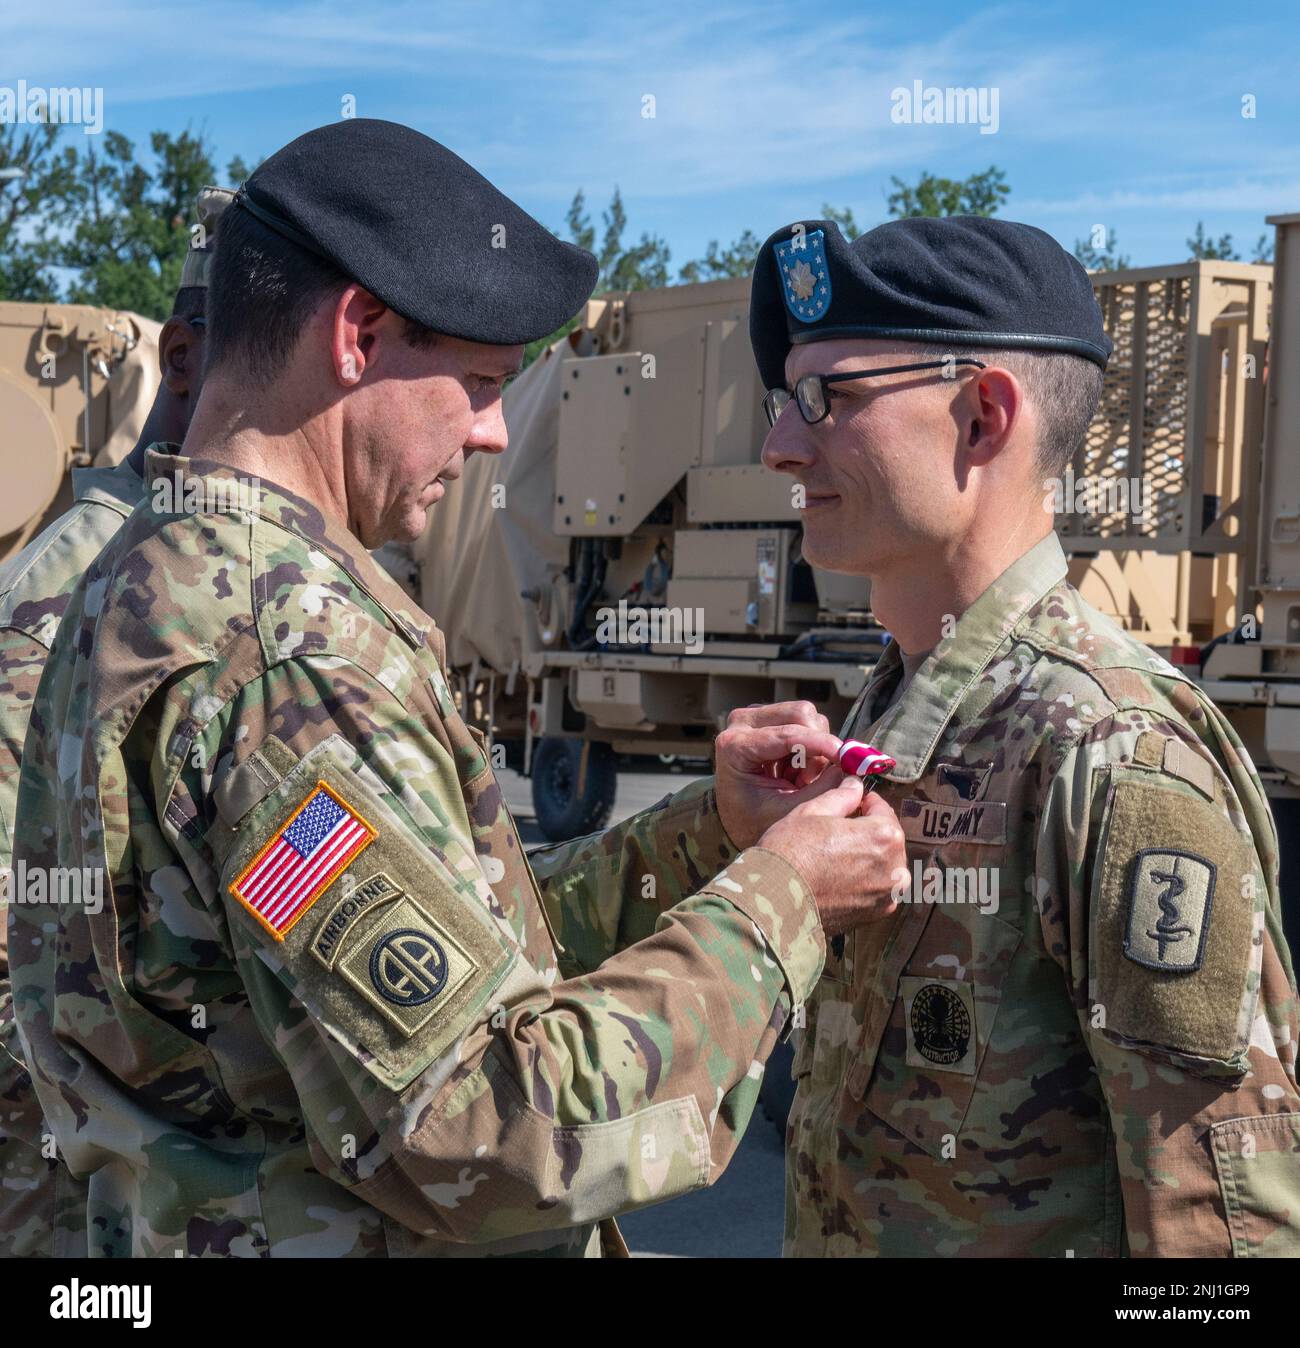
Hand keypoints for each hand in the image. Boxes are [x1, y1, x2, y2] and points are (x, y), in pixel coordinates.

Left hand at [713, 701, 843, 849]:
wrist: (736, 818)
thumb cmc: (753, 821)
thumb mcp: (786, 812)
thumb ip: (820, 790)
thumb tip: (850, 768)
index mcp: (733, 746)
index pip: (786, 735)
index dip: (822, 745)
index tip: (848, 759)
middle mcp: (740, 723)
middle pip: (800, 714)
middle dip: (818, 745)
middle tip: (810, 779)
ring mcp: (754, 716)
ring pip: (807, 716)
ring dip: (814, 748)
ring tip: (799, 778)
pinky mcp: (768, 718)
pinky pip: (805, 722)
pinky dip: (810, 745)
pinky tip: (796, 769)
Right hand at [757, 776, 910, 937]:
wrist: (773, 901)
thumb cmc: (790, 851)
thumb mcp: (812, 811)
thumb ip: (842, 796)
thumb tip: (856, 786)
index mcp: (883, 835)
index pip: (883, 809)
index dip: (865, 802)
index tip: (852, 802)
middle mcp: (894, 866)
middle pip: (887, 838)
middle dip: (868, 831)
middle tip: (840, 830)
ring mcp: (887, 893)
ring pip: (884, 864)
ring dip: (868, 856)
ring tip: (837, 855)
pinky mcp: (876, 912)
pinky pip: (877, 887)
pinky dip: (865, 879)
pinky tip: (840, 876)